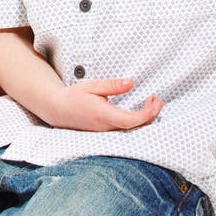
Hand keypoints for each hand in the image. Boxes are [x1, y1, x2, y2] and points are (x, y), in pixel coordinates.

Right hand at [44, 77, 162, 130]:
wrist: (58, 109)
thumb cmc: (74, 96)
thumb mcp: (92, 85)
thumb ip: (112, 86)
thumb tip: (131, 82)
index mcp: (103, 114)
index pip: (131, 120)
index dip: (147, 113)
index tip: (154, 100)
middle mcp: (106, 127)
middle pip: (136, 127)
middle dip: (151, 114)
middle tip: (157, 99)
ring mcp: (106, 132)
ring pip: (132, 130)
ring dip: (145, 117)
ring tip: (151, 102)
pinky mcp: (105, 133)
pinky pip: (126, 130)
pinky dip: (137, 121)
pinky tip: (141, 111)